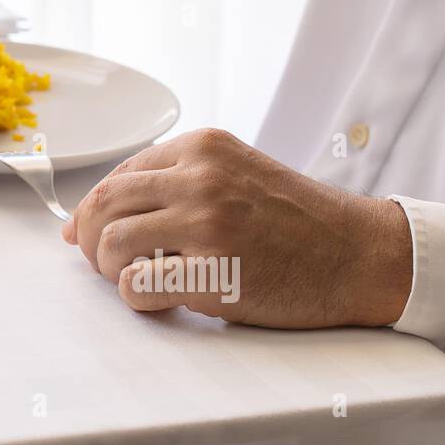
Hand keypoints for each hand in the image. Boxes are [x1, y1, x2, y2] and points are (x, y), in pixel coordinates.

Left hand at [65, 128, 412, 327]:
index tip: (83, 232)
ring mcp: (206, 223)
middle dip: (89, 238)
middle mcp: (200, 177)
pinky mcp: (215, 272)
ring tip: (134, 280)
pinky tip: (162, 298)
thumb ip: (178, 182)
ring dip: (109, 269)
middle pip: (104, 203)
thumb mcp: (238, 174)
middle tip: (100, 262)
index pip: (118, 174)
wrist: (360, 254)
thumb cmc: (298, 222)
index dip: (92, 208)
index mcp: (202, 147)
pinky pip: (136, 284)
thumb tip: (94, 213)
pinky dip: (136, 296)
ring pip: (109, 241)